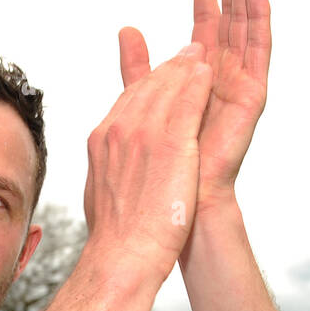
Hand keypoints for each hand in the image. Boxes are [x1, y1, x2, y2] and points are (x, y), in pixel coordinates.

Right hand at [82, 43, 212, 280]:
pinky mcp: (170, 142)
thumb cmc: (117, 236)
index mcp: (103, 141)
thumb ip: (109, 171)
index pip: (127, 100)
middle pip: (145, 87)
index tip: (163, 75)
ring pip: (166, 87)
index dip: (148, 83)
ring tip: (198, 56)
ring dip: (183, 68)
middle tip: (187, 54)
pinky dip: (196, 83)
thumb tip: (111, 173)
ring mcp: (144, 134)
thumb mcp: (102, 192)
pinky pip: (186, 102)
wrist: (122, 255)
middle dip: (167, 68)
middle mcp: (119, 130)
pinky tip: (207, 73)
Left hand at [119, 0, 271, 204]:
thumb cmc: (153, 175)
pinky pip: (257, 52)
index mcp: (193, 80)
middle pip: (228, 18)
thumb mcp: (140, 105)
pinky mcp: (249, 101)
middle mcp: (219, 82)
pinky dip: (259, 18)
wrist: (167, 214)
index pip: (203, 22)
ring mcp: (237, 89)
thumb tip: (128, 29)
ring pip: (244, 26)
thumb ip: (139, 67)